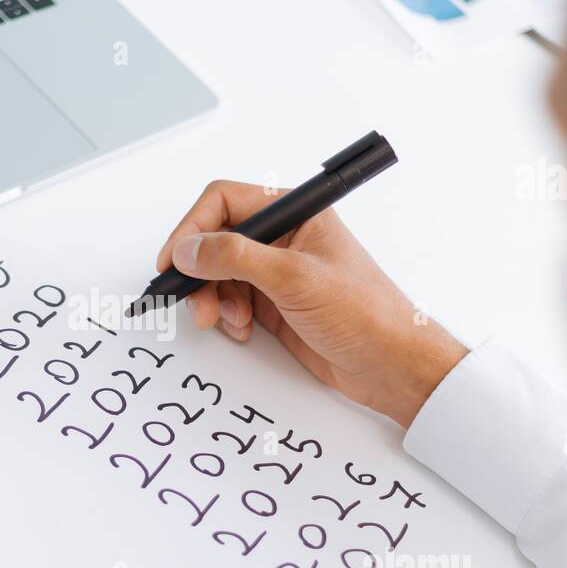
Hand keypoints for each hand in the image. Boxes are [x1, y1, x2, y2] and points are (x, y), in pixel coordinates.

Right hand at [156, 180, 467, 427]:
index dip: (193, 227)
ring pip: (220, 274)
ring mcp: (278, 273)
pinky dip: (227, 316)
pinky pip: (232, 301)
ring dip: (213, 298)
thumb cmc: (366, 314)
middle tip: (195, 300)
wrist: (392, 366)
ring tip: (227, 321)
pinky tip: (242, 329)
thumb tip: (190, 249)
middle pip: (216, 239)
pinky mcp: (276, 305)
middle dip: (201, 271)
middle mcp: (284, 238)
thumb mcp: (295, 279)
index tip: (174, 259)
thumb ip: (236, 258)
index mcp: (296, 214)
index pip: (225, 201)